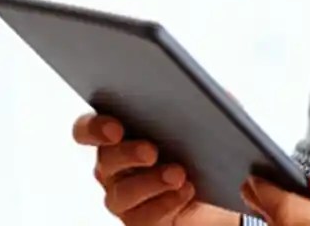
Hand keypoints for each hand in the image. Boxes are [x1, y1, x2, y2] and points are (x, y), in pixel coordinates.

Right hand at [73, 113, 236, 225]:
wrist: (221, 187)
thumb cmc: (206, 143)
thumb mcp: (212, 114)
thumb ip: (206, 98)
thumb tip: (209, 95)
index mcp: (121, 132)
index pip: (88, 129)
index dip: (94, 128)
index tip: (115, 128)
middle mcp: (115, 166)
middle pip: (105, 159)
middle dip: (127, 153)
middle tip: (151, 151)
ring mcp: (125, 195)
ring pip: (122, 193)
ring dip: (150, 182)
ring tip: (178, 174)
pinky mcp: (140, 219)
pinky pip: (141, 217)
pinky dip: (164, 203)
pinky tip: (186, 191)